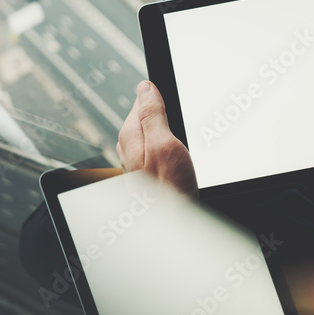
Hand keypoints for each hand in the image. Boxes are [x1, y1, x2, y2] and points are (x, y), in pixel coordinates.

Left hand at [116, 81, 197, 197]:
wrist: (171, 227)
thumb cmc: (169, 191)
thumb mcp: (163, 144)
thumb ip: (152, 114)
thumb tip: (145, 87)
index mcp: (129, 135)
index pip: (143, 100)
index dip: (164, 100)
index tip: (179, 107)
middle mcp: (129, 147)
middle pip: (150, 118)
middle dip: (170, 121)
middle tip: (184, 137)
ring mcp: (138, 162)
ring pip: (157, 136)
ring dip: (173, 140)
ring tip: (184, 155)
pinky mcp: (148, 174)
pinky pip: (160, 153)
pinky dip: (173, 155)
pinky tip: (181, 166)